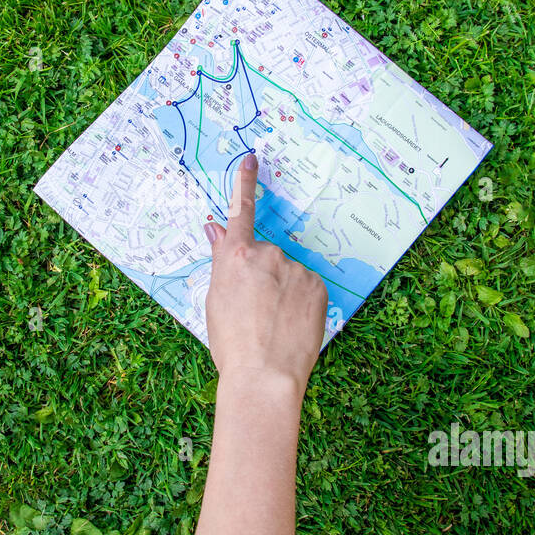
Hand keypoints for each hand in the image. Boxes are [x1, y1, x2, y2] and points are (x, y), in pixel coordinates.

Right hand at [203, 152, 328, 395]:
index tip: (252, 158)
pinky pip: (307, 286)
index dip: (245, 182)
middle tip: (253, 311)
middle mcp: (268, 255)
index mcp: (237, 257)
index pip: (241, 211)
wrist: (264, 376)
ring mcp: (296, 269)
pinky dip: (301, 301)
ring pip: (287, 273)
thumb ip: (221, 260)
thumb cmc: (232, 343)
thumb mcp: (216, 299)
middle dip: (262, 276)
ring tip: (273, 324)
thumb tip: (216, 229)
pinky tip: (292, 324)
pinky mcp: (318, 286)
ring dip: (282, 290)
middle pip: (265, 256)